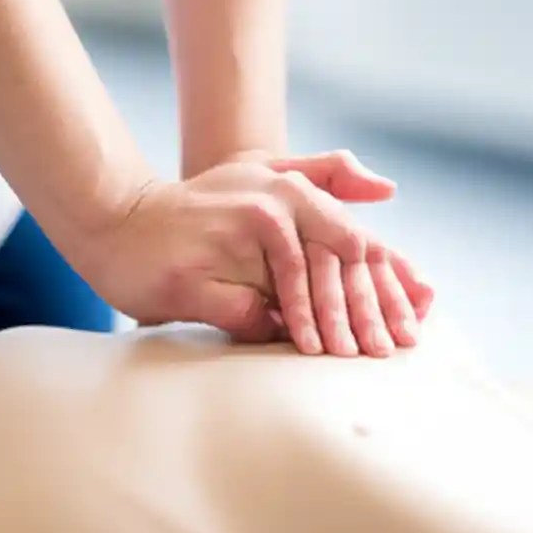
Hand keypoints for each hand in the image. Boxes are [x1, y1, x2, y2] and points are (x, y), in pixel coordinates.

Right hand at [84, 151, 432, 355]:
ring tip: (347, 358)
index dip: (389, 286)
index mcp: (287, 189)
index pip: (355, 241)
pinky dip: (275, 331)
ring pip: (298, 288)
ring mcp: (228, 238)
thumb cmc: (200, 206)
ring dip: (328, 326)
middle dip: (367, 313)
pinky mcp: (193, 276)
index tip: (412, 324)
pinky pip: (246, 311)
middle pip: (335, 266)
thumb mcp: (261, 175)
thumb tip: (387, 189)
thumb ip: (324, 176)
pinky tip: (296, 352)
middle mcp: (265, 207)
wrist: (120, 221)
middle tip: (387, 353)